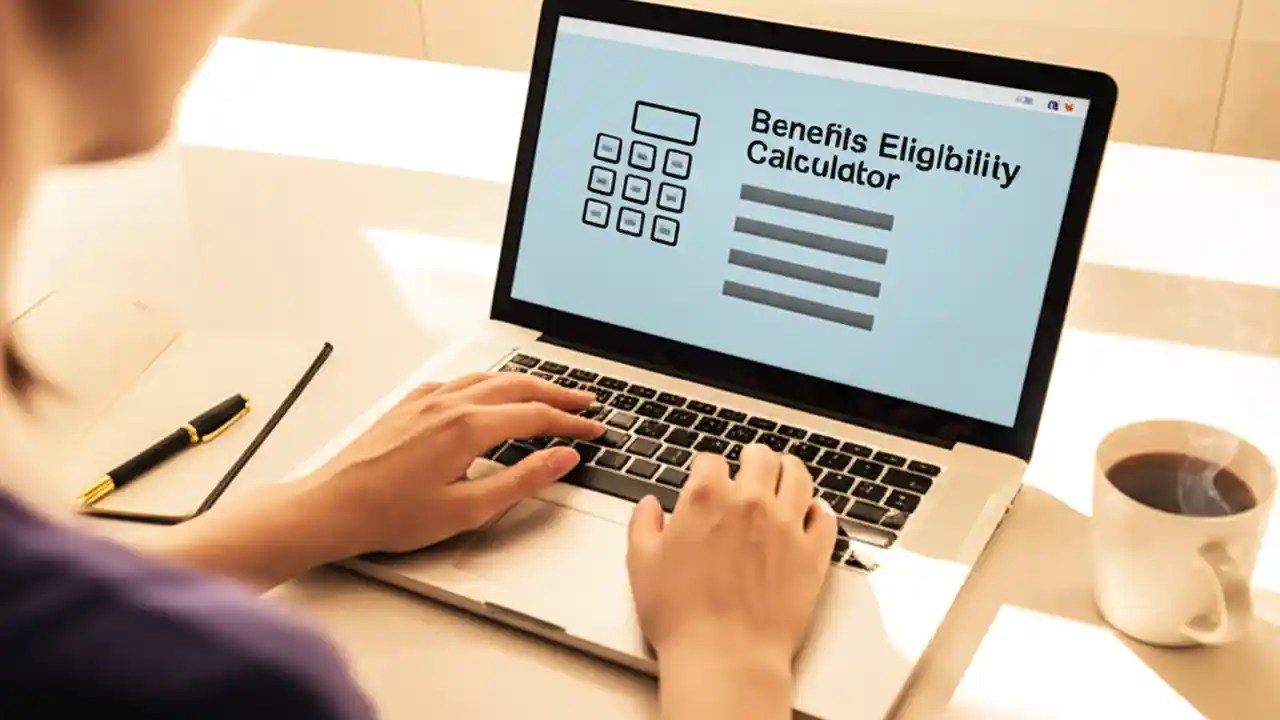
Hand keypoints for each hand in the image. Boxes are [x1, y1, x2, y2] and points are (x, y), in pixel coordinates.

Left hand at [302, 372, 604, 556]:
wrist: (331, 507)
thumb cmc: (390, 514)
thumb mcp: (469, 509)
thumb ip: (522, 480)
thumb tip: (561, 459)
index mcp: (468, 427)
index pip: (536, 416)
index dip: (572, 423)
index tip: (594, 428)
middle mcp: (448, 404)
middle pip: (518, 387)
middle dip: (557, 393)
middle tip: (585, 402)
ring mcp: (426, 400)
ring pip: (488, 378)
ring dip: (524, 383)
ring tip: (547, 391)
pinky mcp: (409, 405)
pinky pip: (458, 381)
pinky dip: (487, 383)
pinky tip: (487, 392)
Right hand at [626, 445, 835, 718]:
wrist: (725, 657)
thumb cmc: (681, 617)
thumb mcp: (641, 566)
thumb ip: (643, 526)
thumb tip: (648, 506)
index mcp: (706, 499)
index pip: (710, 461)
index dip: (706, 468)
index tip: (707, 476)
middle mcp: (750, 503)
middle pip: (760, 457)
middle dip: (752, 457)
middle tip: (750, 463)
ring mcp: (787, 525)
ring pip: (798, 476)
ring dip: (788, 469)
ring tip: (784, 471)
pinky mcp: (813, 553)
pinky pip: (826, 518)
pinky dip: (819, 510)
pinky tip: (812, 511)